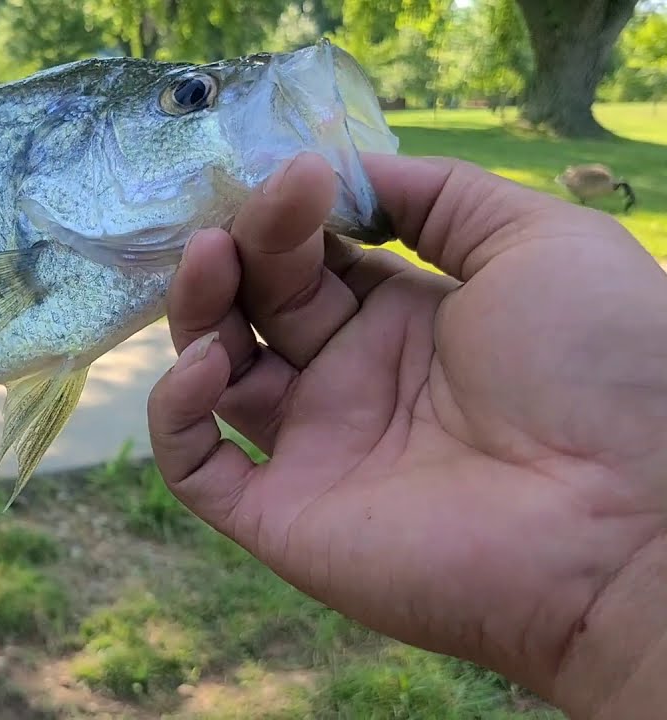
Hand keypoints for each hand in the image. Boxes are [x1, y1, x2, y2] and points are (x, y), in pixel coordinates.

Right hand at [147, 152, 666, 717]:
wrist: (634, 515)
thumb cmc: (602, 365)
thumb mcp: (539, 240)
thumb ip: (438, 197)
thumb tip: (346, 173)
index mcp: (407, 320)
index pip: (312, 257)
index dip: (288, 213)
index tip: (294, 172)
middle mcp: (351, 380)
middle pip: (258, 300)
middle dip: (245, 241)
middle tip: (257, 208)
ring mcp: (314, 448)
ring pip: (215, 369)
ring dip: (198, 305)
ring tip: (211, 256)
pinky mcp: (283, 515)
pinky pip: (196, 468)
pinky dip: (177, 410)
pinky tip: (212, 361)